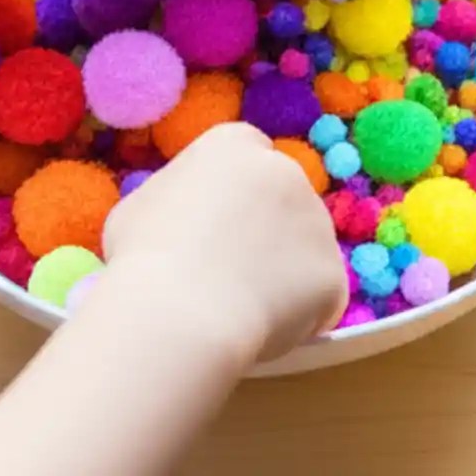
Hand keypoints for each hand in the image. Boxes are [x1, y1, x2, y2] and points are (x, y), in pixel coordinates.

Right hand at [103, 123, 346, 361]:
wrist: (179, 311)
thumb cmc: (144, 254)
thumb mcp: (141, 207)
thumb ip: (177, 202)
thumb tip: (185, 222)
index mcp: (235, 146)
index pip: (247, 155)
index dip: (234, 193)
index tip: (216, 225)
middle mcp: (286, 173)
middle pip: (282, 199)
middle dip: (265, 230)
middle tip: (228, 271)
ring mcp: (318, 223)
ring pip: (303, 249)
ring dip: (283, 272)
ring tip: (239, 308)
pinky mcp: (334, 274)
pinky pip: (318, 296)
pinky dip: (298, 315)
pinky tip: (261, 329)